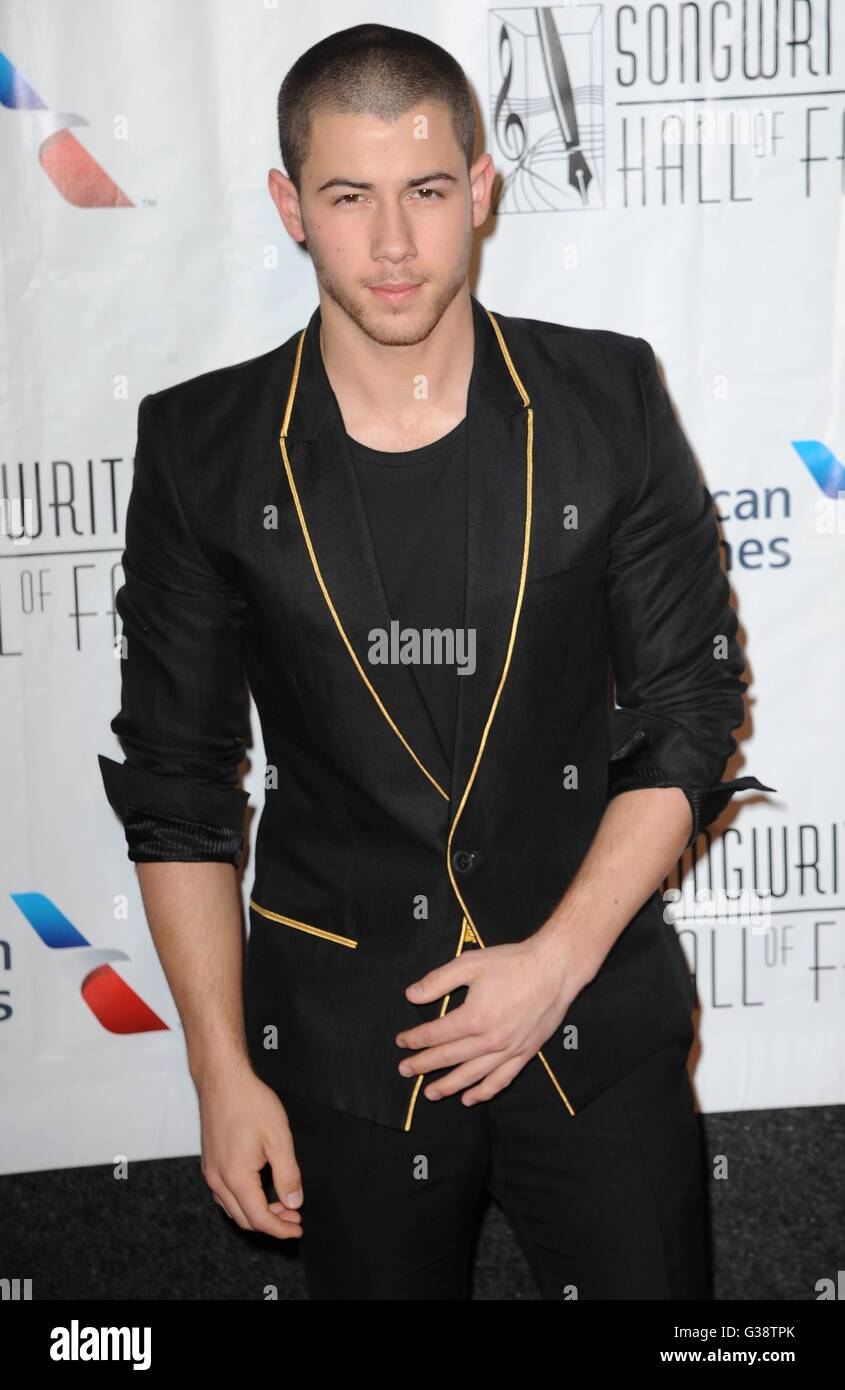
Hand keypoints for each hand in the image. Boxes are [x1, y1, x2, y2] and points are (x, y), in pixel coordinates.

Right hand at [196, 1060, 303, 1238]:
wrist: (223, 1080)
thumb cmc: (249, 1103)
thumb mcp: (279, 1139)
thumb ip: (288, 1175)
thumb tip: (294, 1202)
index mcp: (236, 1177)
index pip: (259, 1219)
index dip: (281, 1229)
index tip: (297, 1229)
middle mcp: (218, 1180)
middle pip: (244, 1219)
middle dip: (271, 1223)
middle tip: (294, 1216)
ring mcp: (211, 1171)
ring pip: (232, 1208)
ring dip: (257, 1212)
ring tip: (281, 1204)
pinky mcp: (209, 1162)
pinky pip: (225, 1194)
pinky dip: (244, 1200)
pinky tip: (260, 1190)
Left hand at [396, 934, 588, 1104]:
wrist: (554, 969)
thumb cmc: (512, 963)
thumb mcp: (469, 964)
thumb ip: (438, 981)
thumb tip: (411, 996)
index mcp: (474, 1017)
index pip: (436, 1034)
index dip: (416, 1039)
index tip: (401, 1042)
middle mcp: (490, 1040)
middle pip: (449, 1057)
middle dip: (424, 1065)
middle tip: (405, 1071)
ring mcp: (508, 1050)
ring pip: (472, 1075)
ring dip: (449, 1085)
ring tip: (430, 1093)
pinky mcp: (525, 1053)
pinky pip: (501, 1080)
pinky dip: (484, 1092)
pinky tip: (470, 1098)